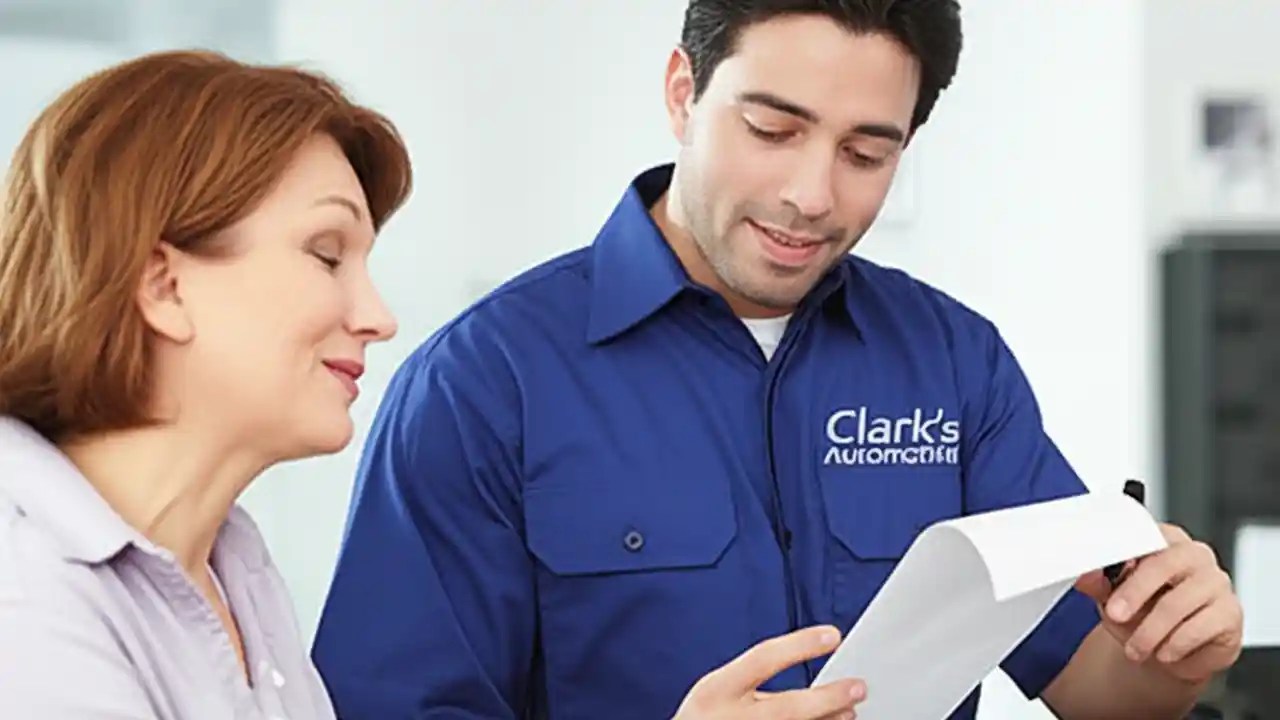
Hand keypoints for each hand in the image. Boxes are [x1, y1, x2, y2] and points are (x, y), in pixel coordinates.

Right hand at [673, 625, 865, 719]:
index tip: (832, 635)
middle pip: (787, 708)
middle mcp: (730, 718)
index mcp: (716, 690)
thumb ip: (751, 683)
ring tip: (850, 709)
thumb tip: (807, 677)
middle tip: (858, 687)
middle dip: (827, 698)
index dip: (799, 645)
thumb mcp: (717, 691)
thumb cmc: (704, 719)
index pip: (762, 659)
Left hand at [1075, 523, 1243, 683]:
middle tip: (1115, 615)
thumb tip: (1084, 576)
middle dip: (1134, 592)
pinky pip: (1201, 626)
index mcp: (1164, 540)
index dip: (1123, 554)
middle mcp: (1193, 555)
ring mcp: (1216, 582)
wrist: (1166, 651)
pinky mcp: (1230, 612)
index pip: (1145, 536)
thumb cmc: (1142, 614)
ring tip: (1135, 648)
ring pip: (1179, 602)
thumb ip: (1099, 584)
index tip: (1102, 575)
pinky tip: (1164, 653)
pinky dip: (1176, 643)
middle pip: (1164, 564)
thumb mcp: (1113, 597)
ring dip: (1151, 631)